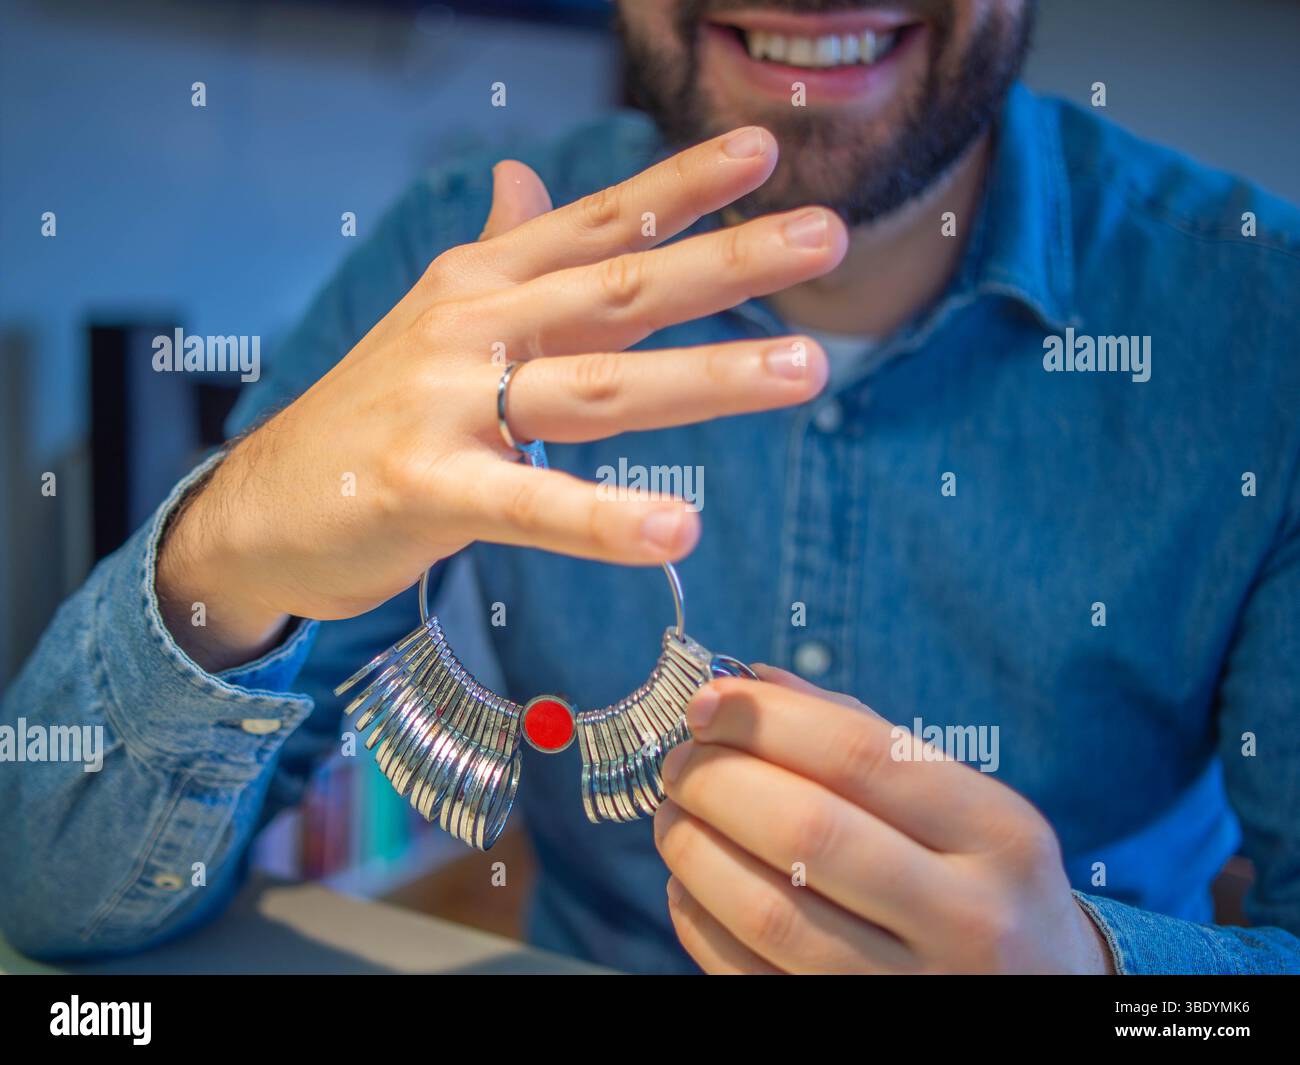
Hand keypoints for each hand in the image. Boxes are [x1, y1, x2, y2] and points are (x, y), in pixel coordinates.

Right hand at [157, 128, 847, 668]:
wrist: (260, 507)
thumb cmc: (370, 417)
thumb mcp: (436, 321)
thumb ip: (498, 253)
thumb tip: (526, 178)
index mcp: (482, 286)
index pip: (598, 228)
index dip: (680, 188)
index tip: (765, 151)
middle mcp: (471, 327)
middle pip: (620, 290)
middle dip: (728, 262)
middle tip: (827, 234)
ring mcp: (446, 404)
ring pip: (599, 387)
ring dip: (708, 378)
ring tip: (805, 369)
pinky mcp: (426, 489)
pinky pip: (530, 504)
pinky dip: (604, 519)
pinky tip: (677, 529)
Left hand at [654, 665, 1114, 973]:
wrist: (1042, 996)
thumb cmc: (981, 879)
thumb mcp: (963, 803)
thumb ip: (860, 735)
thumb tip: (747, 684)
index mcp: (998, 836)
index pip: (859, 755)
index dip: (764, 719)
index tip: (706, 703)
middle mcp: (967, 920)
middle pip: (805, 831)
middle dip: (717, 781)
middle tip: (681, 761)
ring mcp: (912, 990)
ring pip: (767, 910)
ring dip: (694, 847)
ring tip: (677, 814)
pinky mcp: (851, 1029)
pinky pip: (745, 974)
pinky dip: (698, 917)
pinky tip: (693, 882)